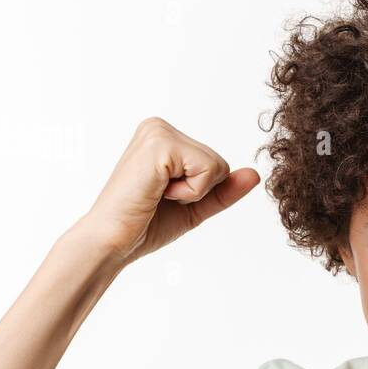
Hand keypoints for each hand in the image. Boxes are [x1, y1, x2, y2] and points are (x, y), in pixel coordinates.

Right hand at [78, 117, 259, 263]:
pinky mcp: (160, 144)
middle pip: (219, 162)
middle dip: (198, 190)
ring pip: (216, 165)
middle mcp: (159, 127)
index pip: (215, 163)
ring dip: (193, 192)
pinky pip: (208, 170)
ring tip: (157, 194)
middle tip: (160, 198)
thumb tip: (255, 175)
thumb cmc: (145, 225)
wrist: (112, 242)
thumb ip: (223, 190)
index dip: (199, 191)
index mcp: (163, 137)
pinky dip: (189, 192)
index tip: (163, 197)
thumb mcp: (194, 206)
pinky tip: (157, 192)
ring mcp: (158, 132)